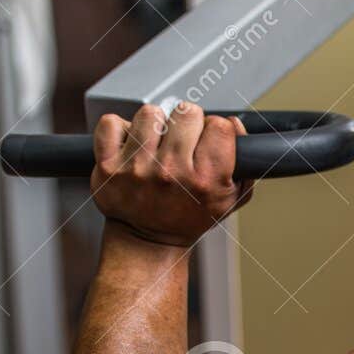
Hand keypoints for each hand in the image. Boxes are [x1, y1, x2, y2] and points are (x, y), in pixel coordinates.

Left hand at [91, 102, 253, 247]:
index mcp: (206, 182)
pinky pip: (111, 123)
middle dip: (187, 124)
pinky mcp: (109, 167)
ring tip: (156, 146)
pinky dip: (119, 130)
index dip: (215, 130)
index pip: (219, 125)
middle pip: (187, 112)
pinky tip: (129, 147)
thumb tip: (235, 124)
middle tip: (181, 144)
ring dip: (154, 125)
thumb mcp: (230, 201)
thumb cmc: (189, 217)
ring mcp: (137, 169)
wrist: (149, 241)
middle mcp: (172, 173)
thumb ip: (245, 166)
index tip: (208, 142)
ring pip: (151, 113)